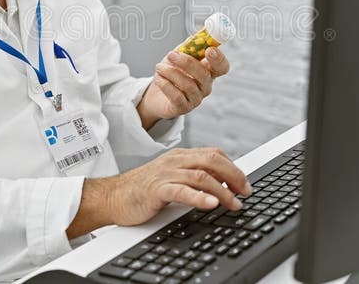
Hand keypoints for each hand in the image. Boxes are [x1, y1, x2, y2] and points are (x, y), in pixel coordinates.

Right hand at [67, 148, 251, 236]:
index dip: (233, 167)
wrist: (113, 197)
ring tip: (234, 203)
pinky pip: (182, 191)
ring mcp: (166, 173)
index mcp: (180, 157)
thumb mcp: (172, 180)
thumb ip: (192, 180)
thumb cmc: (142, 191)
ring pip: (201, 176)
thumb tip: (220, 188)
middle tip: (245, 192)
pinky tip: (211, 204)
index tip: (244, 184)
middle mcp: (175, 161)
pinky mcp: (157, 189)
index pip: (213, 154)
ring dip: (223, 191)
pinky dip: (199, 197)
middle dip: (234, 176)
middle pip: (212, 160)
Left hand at [138, 47, 230, 127]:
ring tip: (159, 67)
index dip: (219, 59)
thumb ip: (190, 45)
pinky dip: (165, 85)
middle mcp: (205, 86)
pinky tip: (158, 78)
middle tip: (171, 54)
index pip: (222, 67)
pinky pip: (176, 96)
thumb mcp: (179, 55)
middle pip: (204, 75)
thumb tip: (201, 31)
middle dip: (187, 63)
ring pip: (188, 85)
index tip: (209, 50)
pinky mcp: (183, 108)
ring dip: (170, 72)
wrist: (155, 94)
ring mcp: (195, 99)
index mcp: (208, 71)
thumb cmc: (171, 72)